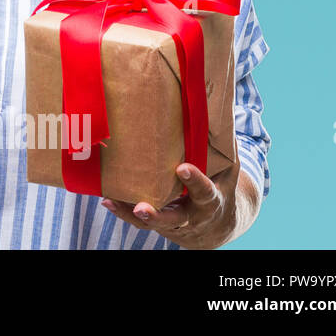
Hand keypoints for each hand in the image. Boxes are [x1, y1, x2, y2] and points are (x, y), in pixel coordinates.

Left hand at [100, 158, 239, 248]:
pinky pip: (139, 221)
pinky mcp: (158, 222)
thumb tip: (216, 111)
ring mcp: (172, 222)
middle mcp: (191, 215)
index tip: (182, 168)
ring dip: (130, 215)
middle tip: (141, 207)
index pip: (204, 191)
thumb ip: (224, 147)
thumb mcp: (228, 170)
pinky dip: (123, 212)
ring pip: (151, 223)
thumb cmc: (220, 186)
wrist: (216, 224)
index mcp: (211, 201)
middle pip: (174, 219)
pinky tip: (107, 200)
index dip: (195, 181)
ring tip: (111, 202)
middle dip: (157, 214)